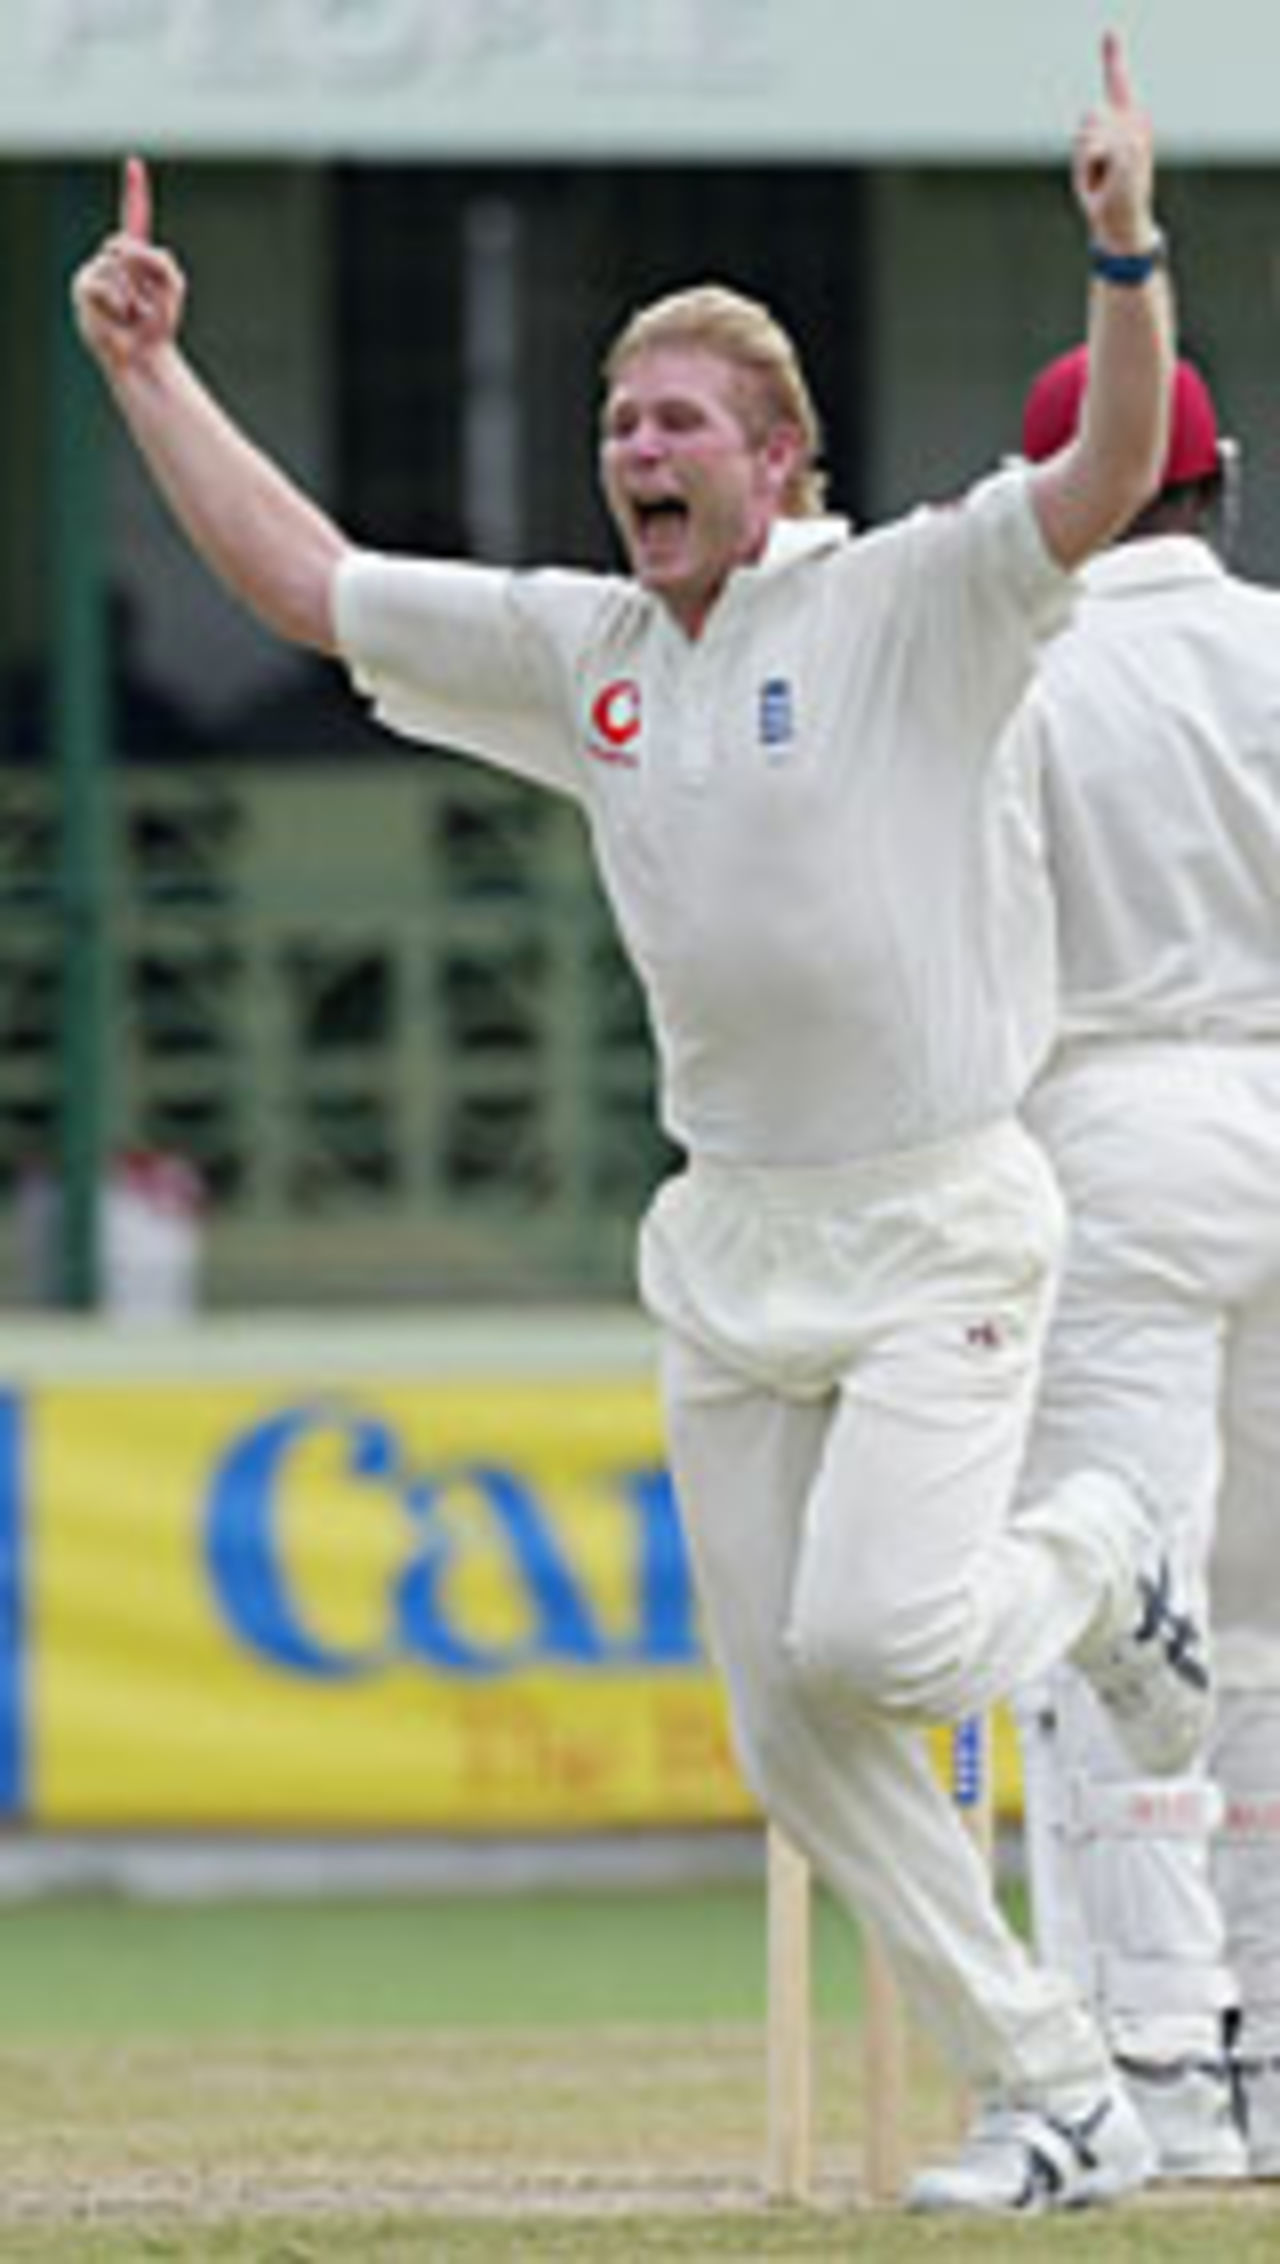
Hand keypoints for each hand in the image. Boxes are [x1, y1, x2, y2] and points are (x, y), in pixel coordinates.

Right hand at [71, 156, 186, 379]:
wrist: (144, 355)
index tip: (134, 162)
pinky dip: (119, 301)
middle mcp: (113, 258)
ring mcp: (96, 270)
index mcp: (136, 254)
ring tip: (132, 313)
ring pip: (118, 263)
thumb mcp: (173, 285)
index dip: (134, 190)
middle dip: (144, 269)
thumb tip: (125, 250)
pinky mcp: (83, 287)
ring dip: (133, 292)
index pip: (135, 216)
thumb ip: (160, 259)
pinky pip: (106, 281)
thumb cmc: (158, 323)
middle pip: (129, 242)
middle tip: (147, 302)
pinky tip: (118, 317)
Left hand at [1072, 32, 1155, 252]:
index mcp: (1128, 121)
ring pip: (1087, 132)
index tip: (1110, 30)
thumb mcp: (1093, 160)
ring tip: (1101, 179)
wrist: (1122, 225)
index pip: (1117, 82)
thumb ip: (1091, 134)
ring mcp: (1135, 135)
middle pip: (1087, 116)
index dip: (1113, 55)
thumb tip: (1092, 111)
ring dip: (1085, 162)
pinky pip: (1092, 149)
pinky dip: (1089, 170)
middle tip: (1098, 174)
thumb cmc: (1107, 195)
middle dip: (1083, 147)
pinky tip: (1104, 183)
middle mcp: (1135, 123)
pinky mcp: (1130, 149)